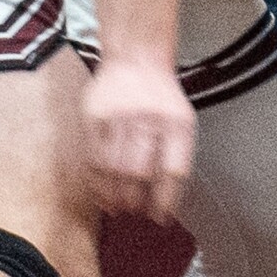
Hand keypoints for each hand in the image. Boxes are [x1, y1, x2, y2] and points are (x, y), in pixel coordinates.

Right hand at [83, 59, 195, 221]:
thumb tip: (166, 201)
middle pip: (139, 173)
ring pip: (113, 169)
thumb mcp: (182, 122)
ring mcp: (118, 117)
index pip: (173, 171)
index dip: (165, 200)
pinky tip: (101, 192)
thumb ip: (176, 158)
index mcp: (177, 124)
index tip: (160, 217)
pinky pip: (93, 157)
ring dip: (114, 196)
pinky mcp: (93, 116)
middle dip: (136, 202)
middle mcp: (148, 120)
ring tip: (118, 208)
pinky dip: (96, 181)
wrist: (136, 59)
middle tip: (135, 213)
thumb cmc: (161, 98)